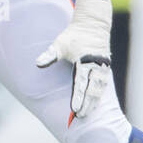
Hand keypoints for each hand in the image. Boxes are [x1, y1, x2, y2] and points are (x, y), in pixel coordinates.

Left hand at [35, 0, 112, 118]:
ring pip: (99, 89)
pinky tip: (95, 105)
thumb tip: (38, 64)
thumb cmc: (73, 36)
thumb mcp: (60, 43)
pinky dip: (99, 96)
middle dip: (86, 104)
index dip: (78, 97)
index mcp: (86, 60)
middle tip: (80, 116)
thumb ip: (50, 54)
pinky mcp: (104, 68)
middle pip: (92, 89)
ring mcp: (102, 67)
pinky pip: (103, 85)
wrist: (92, 25)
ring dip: (94, 102)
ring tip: (88, 114)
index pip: (81, 82)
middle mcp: (96, 66)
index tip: (74, 109)